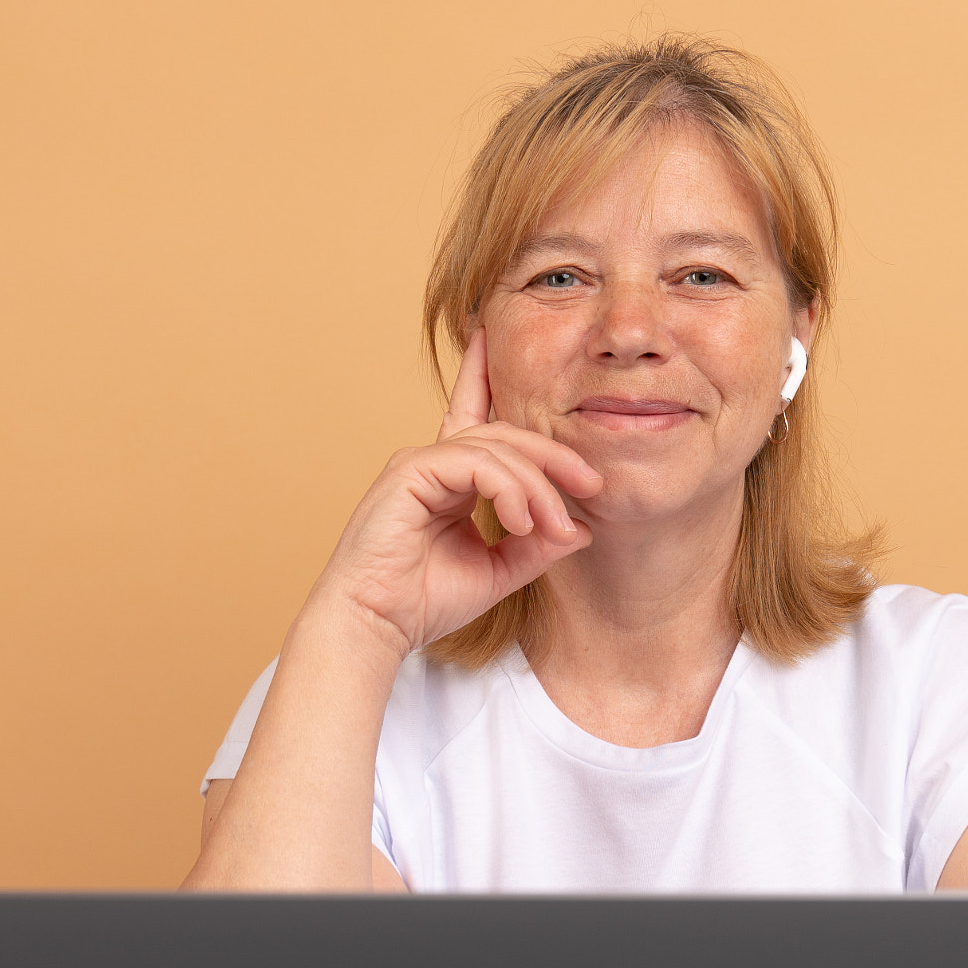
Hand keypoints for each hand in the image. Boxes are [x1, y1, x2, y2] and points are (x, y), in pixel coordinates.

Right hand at [301, 329, 601, 654]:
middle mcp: (434, 462)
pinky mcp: (411, 471)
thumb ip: (536, 546)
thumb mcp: (499, 570)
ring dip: (536, 486)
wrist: (375, 625)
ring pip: (496, 448)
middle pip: (505, 434)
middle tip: (592, 484)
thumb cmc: (423, 602)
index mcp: (450, 478)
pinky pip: (475, 463)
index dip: (489, 377)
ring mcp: (420, 462)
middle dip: (552, 455)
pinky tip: (521, 520)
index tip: (505, 341)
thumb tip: (582, 529)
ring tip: (553, 527)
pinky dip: (508, 489)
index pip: (479, 418)